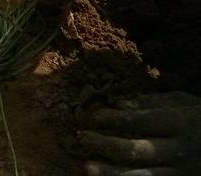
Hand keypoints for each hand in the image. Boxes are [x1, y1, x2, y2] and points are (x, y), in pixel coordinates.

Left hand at [80, 92, 200, 174]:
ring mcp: (180, 173)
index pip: (140, 121)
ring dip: (112, 173)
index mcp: (178, 123)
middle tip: (82, 137)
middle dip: (106, 144)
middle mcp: (178, 150)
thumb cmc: (200, 118)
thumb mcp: (183, 102)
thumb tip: (119, 103)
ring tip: (87, 168)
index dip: (114, 119)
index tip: (91, 116)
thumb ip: (153, 102)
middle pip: (137, 150)